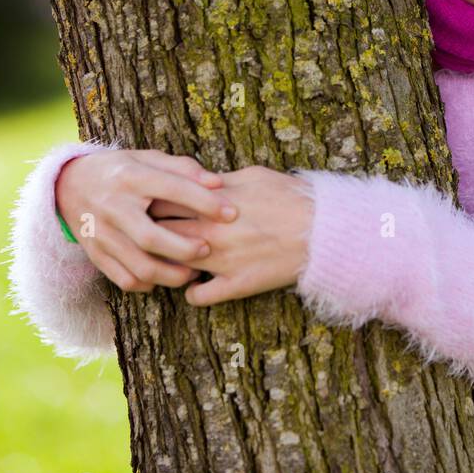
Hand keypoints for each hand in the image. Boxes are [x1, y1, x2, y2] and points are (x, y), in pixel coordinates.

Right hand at [55, 149, 239, 293]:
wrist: (70, 184)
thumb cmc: (122, 169)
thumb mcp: (148, 158)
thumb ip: (182, 168)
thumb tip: (217, 183)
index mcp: (130, 177)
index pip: (172, 189)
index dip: (205, 202)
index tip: (232, 213)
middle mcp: (113, 206)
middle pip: (151, 237)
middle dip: (185, 249)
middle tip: (208, 249)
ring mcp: (100, 233)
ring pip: (139, 266)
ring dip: (170, 275)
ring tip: (192, 271)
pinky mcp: (94, 253)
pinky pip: (123, 279)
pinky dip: (147, 284)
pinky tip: (164, 278)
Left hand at [158, 166, 314, 305]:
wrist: (321, 229)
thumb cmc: (290, 197)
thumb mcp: (252, 175)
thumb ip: (220, 180)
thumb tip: (200, 181)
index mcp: (211, 202)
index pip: (162, 201)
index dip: (152, 204)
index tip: (151, 206)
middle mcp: (209, 232)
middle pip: (159, 233)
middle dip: (151, 233)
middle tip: (151, 234)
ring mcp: (220, 261)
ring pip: (173, 266)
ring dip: (168, 264)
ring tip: (172, 260)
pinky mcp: (235, 285)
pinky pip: (198, 297)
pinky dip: (192, 293)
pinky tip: (197, 285)